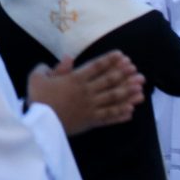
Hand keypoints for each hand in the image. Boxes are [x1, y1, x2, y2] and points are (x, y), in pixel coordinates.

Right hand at [29, 51, 143, 135]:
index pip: (96, 67)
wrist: (40, 124)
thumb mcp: (38, 76)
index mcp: (75, 79)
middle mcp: (86, 92)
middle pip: (109, 82)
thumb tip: (68, 58)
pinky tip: (130, 112)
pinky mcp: (91, 121)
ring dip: (128, 94)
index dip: (110, 60)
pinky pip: (109, 117)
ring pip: (113, 99)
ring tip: (141, 90)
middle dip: (124, 75)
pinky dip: (120, 114)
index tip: (122, 56)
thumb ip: (55, 67)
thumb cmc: (38, 98)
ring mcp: (91, 107)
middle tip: (137, 71)